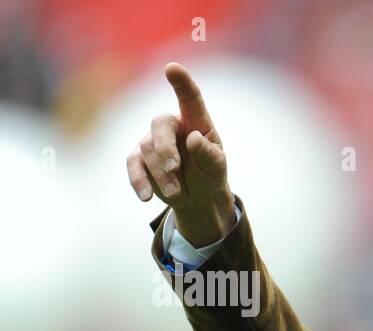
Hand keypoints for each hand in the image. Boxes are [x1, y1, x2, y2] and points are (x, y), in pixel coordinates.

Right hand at [125, 62, 235, 246]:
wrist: (198, 197)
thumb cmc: (210, 173)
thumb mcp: (217, 167)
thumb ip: (208, 153)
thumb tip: (192, 138)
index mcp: (196, 121)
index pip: (190, 98)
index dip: (181, 83)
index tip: (173, 68)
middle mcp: (172, 126)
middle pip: (159, 126)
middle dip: (165, 148)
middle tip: (175, 169)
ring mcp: (152, 141)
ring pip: (147, 150)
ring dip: (161, 174)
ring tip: (176, 193)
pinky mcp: (140, 160)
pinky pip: (133, 166)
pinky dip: (139, 181)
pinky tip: (146, 197)